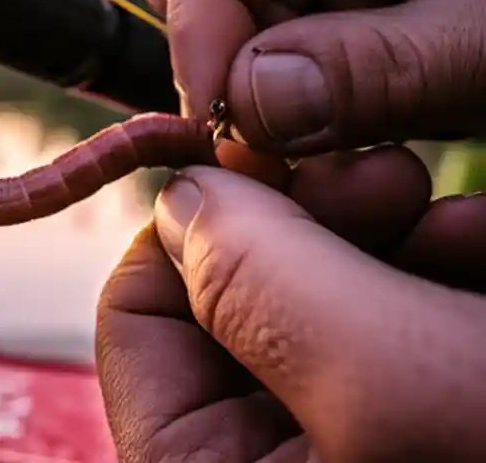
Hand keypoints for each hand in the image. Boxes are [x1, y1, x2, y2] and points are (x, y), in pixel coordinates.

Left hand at [95, 147, 485, 461]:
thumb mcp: (381, 373)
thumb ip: (258, 276)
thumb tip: (184, 197)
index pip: (134, 324)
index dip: (194, 225)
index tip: (262, 154)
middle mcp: (268, 461)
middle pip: (236, 296)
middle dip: (313, 218)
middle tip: (383, 175)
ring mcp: (349, 437)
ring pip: (326, 294)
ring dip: (392, 230)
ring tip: (455, 217)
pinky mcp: (419, 418)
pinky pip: (398, 323)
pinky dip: (438, 265)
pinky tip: (479, 237)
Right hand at [139, 0, 485, 155]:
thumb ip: (377, 70)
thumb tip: (238, 105)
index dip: (203, 5)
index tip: (214, 111)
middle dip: (227, 56)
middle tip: (262, 150)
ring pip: (242, 26)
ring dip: (261, 100)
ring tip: (326, 164)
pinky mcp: (366, 24)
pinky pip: (287, 71)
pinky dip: (300, 125)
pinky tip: (356, 159)